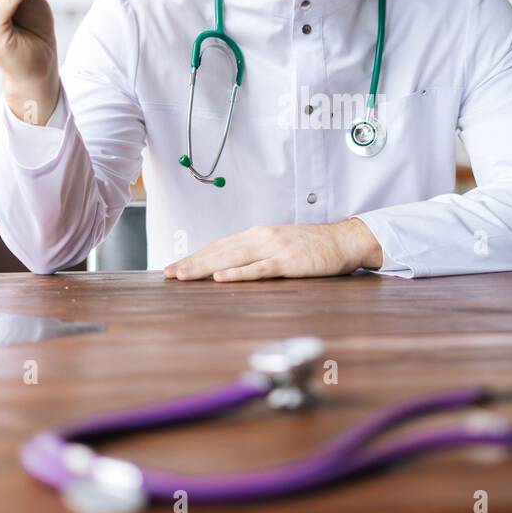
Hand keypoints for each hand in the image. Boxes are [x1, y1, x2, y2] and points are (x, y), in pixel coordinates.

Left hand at [163, 219, 383, 282]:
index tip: (174, 267)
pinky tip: (220, 277)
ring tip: (183, 276)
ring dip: (205, 267)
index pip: (219, 246)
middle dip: (191, 263)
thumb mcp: (279, 245)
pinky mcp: (287, 262)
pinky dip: (238, 273)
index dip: (195, 256)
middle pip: (219, 251)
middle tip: (167, 274)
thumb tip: (232, 264)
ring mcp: (273, 249)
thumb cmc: (312, 247)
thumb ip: (257, 253)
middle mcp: (260, 238)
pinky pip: (258, 269)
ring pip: (231, 259)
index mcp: (257, 234)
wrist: (343, 240)